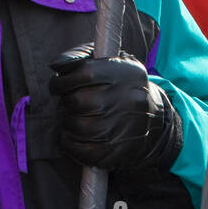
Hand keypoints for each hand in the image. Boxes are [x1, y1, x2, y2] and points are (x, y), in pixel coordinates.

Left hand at [49, 43, 181, 172]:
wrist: (151, 119)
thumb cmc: (121, 85)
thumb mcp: (109, 61)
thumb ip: (80, 56)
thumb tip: (55, 65)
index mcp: (124, 74)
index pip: (85, 73)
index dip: (63, 80)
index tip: (57, 85)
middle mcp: (125, 101)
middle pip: (78, 101)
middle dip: (65, 101)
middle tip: (68, 102)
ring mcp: (120, 128)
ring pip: (75, 125)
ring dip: (66, 121)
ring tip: (72, 117)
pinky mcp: (112, 152)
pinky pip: (77, 148)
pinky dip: (68, 141)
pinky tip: (72, 134)